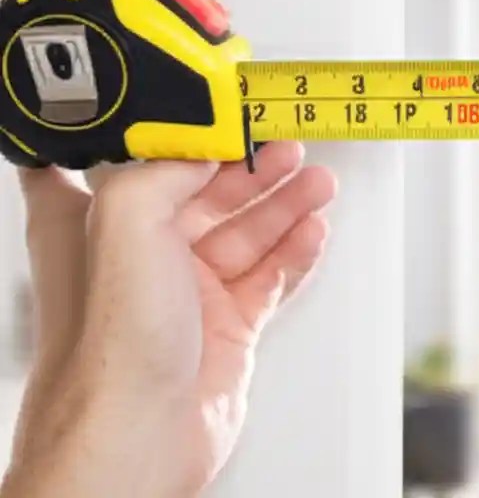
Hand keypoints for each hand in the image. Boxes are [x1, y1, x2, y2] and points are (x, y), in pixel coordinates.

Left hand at [1, 142, 336, 497]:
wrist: (139, 438)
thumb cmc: (109, 352)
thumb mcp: (125, 222)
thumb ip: (164, 166)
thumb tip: (207, 146)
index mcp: (94, 222)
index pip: (117, 158)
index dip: (158, 130)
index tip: (204, 107)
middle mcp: (137, 254)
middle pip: (201, 190)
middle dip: (247, 164)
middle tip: (286, 143)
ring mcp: (185, 291)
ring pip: (244, 231)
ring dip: (283, 203)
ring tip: (317, 181)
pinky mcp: (224, 325)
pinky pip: (268, 276)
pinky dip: (295, 251)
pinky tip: (312, 230)